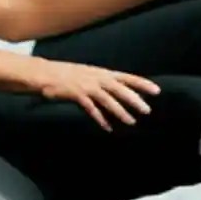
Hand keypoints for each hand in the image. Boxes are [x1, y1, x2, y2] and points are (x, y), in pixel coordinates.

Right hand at [37, 61, 160, 131]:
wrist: (43, 73)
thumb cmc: (65, 75)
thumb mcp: (86, 74)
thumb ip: (101, 81)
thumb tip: (115, 90)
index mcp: (101, 72)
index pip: (126, 77)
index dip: (142, 84)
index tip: (156, 90)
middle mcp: (96, 77)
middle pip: (120, 89)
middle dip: (134, 100)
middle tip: (147, 111)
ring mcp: (87, 85)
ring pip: (108, 100)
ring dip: (120, 112)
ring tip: (131, 121)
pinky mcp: (77, 94)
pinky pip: (92, 108)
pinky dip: (100, 118)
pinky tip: (107, 127)